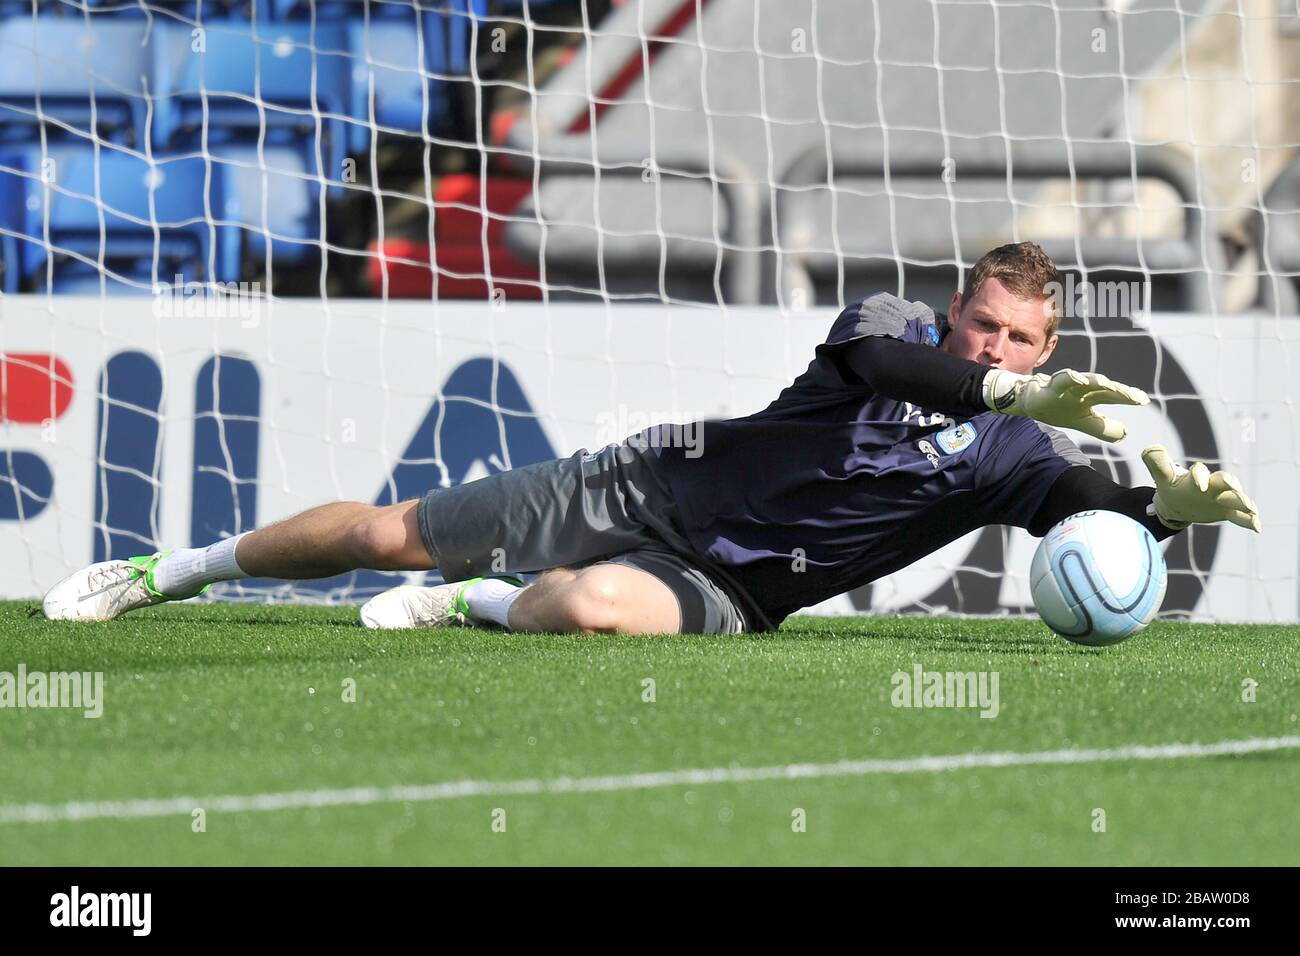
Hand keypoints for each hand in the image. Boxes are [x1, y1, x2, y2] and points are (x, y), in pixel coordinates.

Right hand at [984, 368, 1149, 441]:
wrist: (1030, 402)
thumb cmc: (1059, 409)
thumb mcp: (1083, 422)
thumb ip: (1103, 428)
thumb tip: (1125, 433)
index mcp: (1092, 396)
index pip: (1114, 395)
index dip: (1129, 397)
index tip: (1144, 400)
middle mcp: (1084, 388)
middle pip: (1105, 388)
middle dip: (1120, 392)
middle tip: (1135, 397)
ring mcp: (1069, 385)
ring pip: (1087, 381)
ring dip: (1101, 383)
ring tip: (1114, 388)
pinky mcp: (1053, 385)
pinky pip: (1063, 378)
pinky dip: (1072, 377)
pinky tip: (1081, 380)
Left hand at [1141, 445, 1260, 531]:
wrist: (1179, 504)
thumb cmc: (1172, 488)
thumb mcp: (1163, 478)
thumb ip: (1157, 464)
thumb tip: (1150, 448)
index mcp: (1197, 476)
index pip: (1200, 472)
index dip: (1200, 476)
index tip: (1199, 484)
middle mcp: (1213, 485)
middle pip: (1224, 480)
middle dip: (1229, 483)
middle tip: (1232, 485)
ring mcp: (1222, 498)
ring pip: (1235, 498)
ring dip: (1243, 502)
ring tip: (1251, 509)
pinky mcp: (1226, 511)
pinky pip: (1240, 516)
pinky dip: (1249, 520)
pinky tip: (1258, 527)